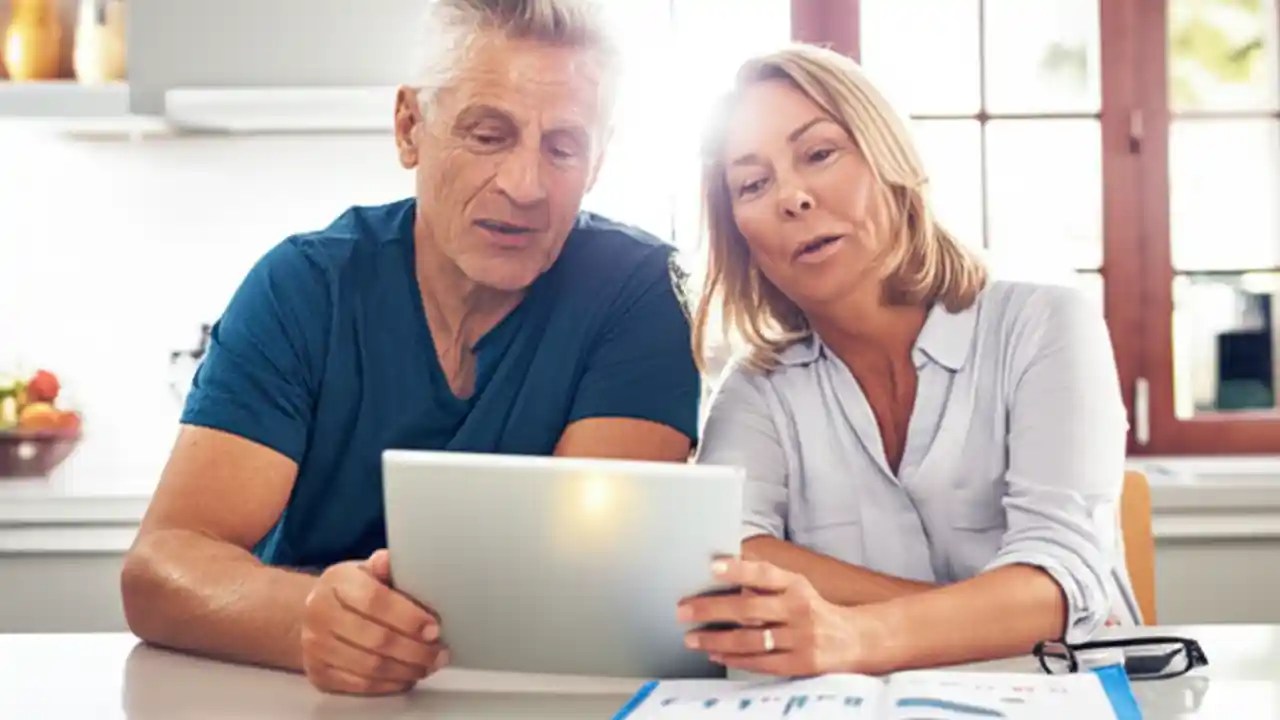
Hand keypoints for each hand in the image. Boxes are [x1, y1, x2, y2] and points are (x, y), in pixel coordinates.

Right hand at [301, 549, 448, 694]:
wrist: (313, 613)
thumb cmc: (350, 591)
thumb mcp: (366, 569)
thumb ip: (388, 567)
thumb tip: (408, 562)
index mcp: (337, 582)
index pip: (375, 601)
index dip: (409, 617)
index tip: (434, 628)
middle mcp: (320, 614)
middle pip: (376, 639)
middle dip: (415, 650)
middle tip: (439, 653)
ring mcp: (316, 647)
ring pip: (370, 666)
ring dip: (407, 669)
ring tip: (429, 665)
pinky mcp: (319, 674)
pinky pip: (360, 685)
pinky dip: (390, 684)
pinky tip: (407, 676)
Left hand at [677, 559, 877, 676]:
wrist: (854, 639)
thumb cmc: (814, 609)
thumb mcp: (796, 587)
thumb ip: (765, 582)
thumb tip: (723, 573)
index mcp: (796, 585)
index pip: (764, 574)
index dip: (738, 569)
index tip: (712, 567)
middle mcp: (798, 609)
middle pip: (749, 608)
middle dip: (712, 609)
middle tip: (684, 610)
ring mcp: (800, 638)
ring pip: (750, 639)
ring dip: (716, 638)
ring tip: (691, 637)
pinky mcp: (800, 663)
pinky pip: (761, 662)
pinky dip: (734, 658)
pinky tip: (715, 653)